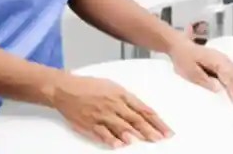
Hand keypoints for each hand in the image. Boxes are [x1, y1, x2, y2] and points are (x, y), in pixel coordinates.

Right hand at [49, 74, 171, 147]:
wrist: (65, 88)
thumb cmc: (89, 86)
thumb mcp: (112, 87)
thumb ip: (128, 100)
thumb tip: (143, 112)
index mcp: (121, 95)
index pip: (144, 109)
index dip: (157, 121)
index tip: (167, 130)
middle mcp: (113, 105)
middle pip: (136, 119)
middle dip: (150, 130)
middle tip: (161, 138)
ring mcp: (102, 115)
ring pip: (121, 126)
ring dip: (134, 135)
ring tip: (145, 142)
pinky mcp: (90, 124)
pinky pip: (102, 133)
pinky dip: (111, 139)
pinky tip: (119, 145)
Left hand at [168, 40, 232, 103]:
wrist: (179, 46)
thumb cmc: (183, 58)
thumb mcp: (191, 72)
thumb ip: (205, 81)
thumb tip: (218, 89)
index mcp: (216, 60)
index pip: (229, 76)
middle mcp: (221, 57)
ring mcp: (220, 57)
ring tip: (232, 95)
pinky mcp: (218, 59)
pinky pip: (230, 68)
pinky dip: (231, 77)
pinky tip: (227, 85)